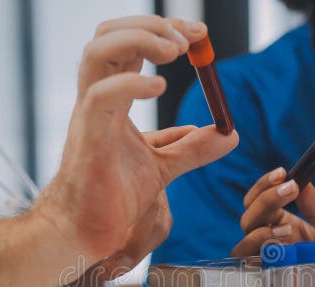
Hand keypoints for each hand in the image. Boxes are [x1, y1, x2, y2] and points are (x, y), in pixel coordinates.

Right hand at [34, 16, 238, 262]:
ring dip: (140, 39)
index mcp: (112, 99)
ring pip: (98, 52)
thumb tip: (229, 134)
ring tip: (174, 53)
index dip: (164, 30)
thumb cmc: (112, 197)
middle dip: (153, 25)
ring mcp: (89, 115)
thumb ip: (193, 148)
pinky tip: (159, 87)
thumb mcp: (163, 167)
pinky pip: (101, 96)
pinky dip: (131, 82)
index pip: (130, 44)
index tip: (199, 36)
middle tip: (191, 40)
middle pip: (111, 34)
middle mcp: (96, 99)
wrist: (85, 233)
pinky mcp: (89, 139)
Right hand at [231, 168, 314, 256]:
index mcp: (286, 225)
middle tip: (291, 188)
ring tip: (288, 225)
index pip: (261, 201)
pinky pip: (249, 262)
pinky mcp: (271, 279)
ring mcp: (271, 262)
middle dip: (264, 198)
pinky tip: (283, 241)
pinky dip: (259, 246)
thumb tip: (302, 182)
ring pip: (242, 241)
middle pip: (249, 217)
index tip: (283, 173)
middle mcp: (274, 243)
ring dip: (258, 226)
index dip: (266, 185)